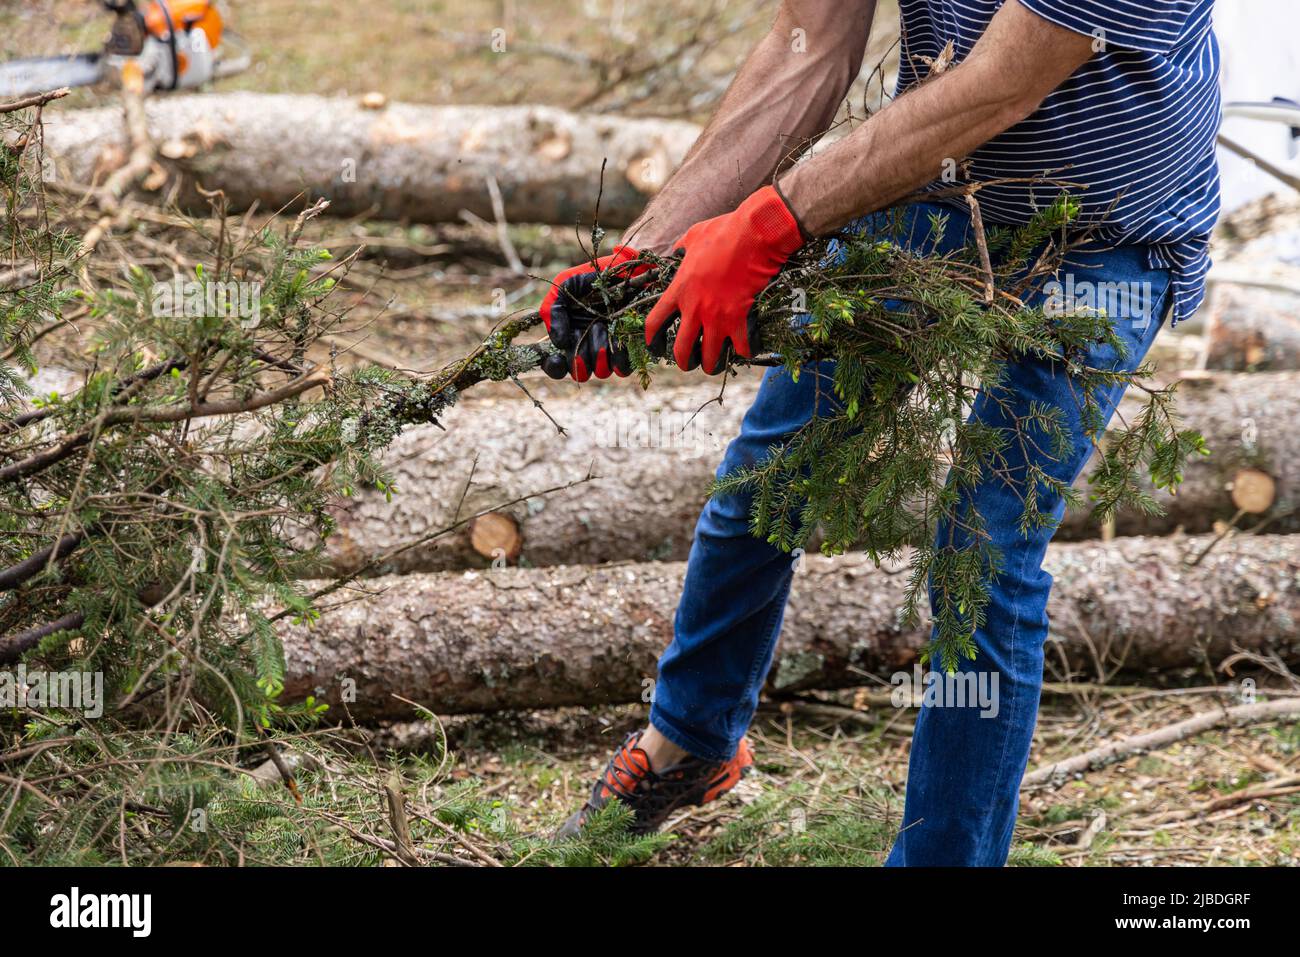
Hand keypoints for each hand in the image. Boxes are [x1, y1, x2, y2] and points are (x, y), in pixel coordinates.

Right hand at [540, 246, 647, 381]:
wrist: (626, 267)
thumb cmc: (592, 276)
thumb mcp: (565, 284)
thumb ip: (553, 311)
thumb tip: (558, 344)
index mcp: (569, 337)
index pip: (557, 367)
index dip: (555, 367)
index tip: (557, 358)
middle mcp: (587, 348)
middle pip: (580, 372)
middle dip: (582, 356)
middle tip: (588, 330)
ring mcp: (609, 351)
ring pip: (601, 371)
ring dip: (600, 353)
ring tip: (605, 327)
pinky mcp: (629, 350)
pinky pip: (623, 368)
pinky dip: (620, 357)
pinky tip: (620, 337)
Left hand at [644, 185, 804, 373]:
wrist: (753, 235)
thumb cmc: (723, 231)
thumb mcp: (693, 235)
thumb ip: (682, 247)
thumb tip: (678, 249)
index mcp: (679, 290)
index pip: (655, 322)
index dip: (652, 338)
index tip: (654, 345)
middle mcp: (694, 308)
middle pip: (681, 349)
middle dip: (683, 362)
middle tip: (688, 364)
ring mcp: (717, 316)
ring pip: (709, 356)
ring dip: (711, 364)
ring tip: (713, 366)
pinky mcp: (739, 318)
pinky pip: (740, 347)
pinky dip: (743, 353)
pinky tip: (744, 354)